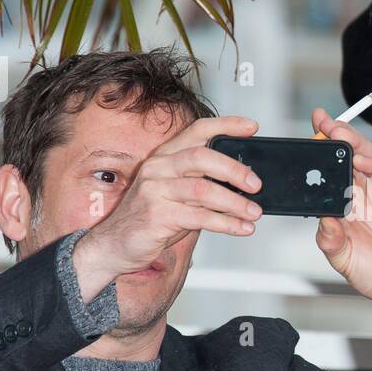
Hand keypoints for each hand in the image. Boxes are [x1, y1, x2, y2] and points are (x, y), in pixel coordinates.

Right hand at [72, 115, 263, 299]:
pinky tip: (240, 228)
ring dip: (235, 203)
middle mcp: (158, 167)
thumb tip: (242, 184)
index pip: (197, 130)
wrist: (115, 245)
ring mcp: (155, 190)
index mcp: (165, 156)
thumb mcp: (177, 194)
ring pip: (203, 189)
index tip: (252, 127)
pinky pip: (199, 216)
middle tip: (256, 184)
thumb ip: (202, 185)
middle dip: (235, 170)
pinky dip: (226, 223)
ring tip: (254, 212)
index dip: (226, 125)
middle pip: (202, 156)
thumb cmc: (150, 219)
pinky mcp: (156, 214)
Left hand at [311, 108, 371, 365]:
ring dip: (354, 144)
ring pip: (370, 161)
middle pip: (351, 158)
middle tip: (321, 121)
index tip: (309, 133)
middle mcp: (366, 197)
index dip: (323, 151)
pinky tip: (360, 159)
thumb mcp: (342, 259)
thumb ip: (330, 240)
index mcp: (348, 206)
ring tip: (337, 132)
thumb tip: (322, 219)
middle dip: (336, 137)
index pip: (333, 171)